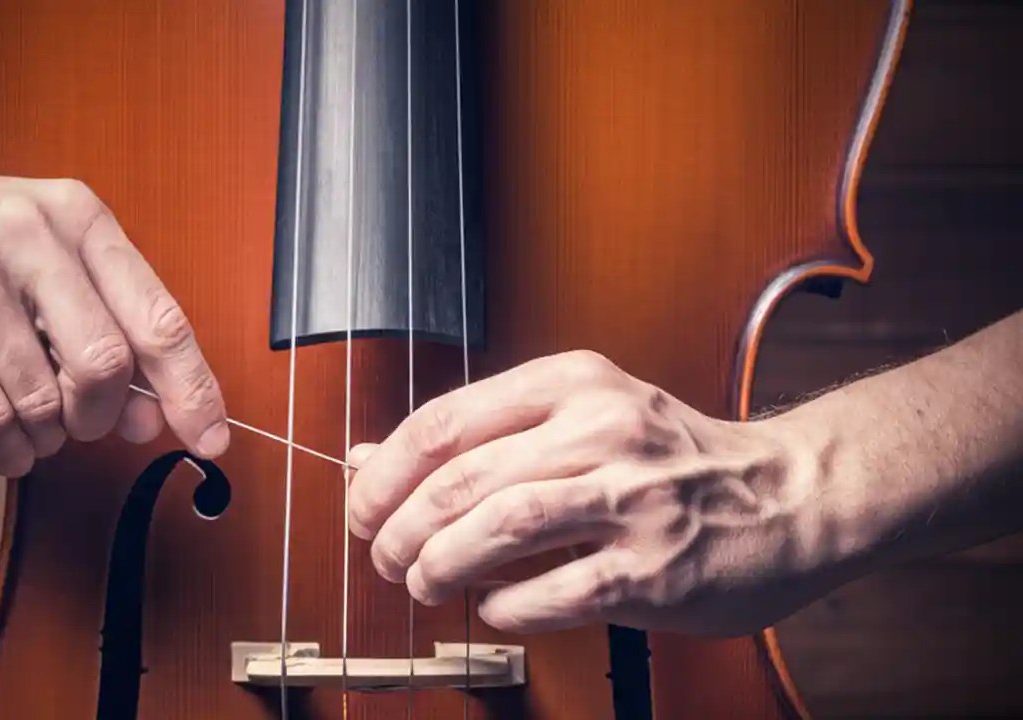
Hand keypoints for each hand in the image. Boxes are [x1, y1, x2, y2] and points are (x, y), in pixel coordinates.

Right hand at [0, 166, 227, 476]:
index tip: (211, 437)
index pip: (159, 315)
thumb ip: (106, 326)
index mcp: (79, 216)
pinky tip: (7, 446)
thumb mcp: (45, 258)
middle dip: (103, 415)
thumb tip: (153, 415)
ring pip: (43, 394)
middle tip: (88, 426)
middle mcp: (31, 233)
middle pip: (106, 362)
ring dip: (48, 433)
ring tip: (36, 427)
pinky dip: (7, 446)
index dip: (192, 387)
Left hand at [347, 350, 836, 636]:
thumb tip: (367, 458)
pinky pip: (553, 593)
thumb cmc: (672, 458)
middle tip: (383, 555)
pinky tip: (493, 605)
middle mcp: (604, 429)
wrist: (791, 495)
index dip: (386, 472)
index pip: (447, 420)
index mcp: (576, 381)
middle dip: (401, 527)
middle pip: (463, 478)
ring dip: (440, 563)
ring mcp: (634, 499)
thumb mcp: (580, 416)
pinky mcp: (656, 569)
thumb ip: (479, 435)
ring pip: (501, 529)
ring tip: (422, 581)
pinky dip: (505, 605)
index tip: (362, 505)